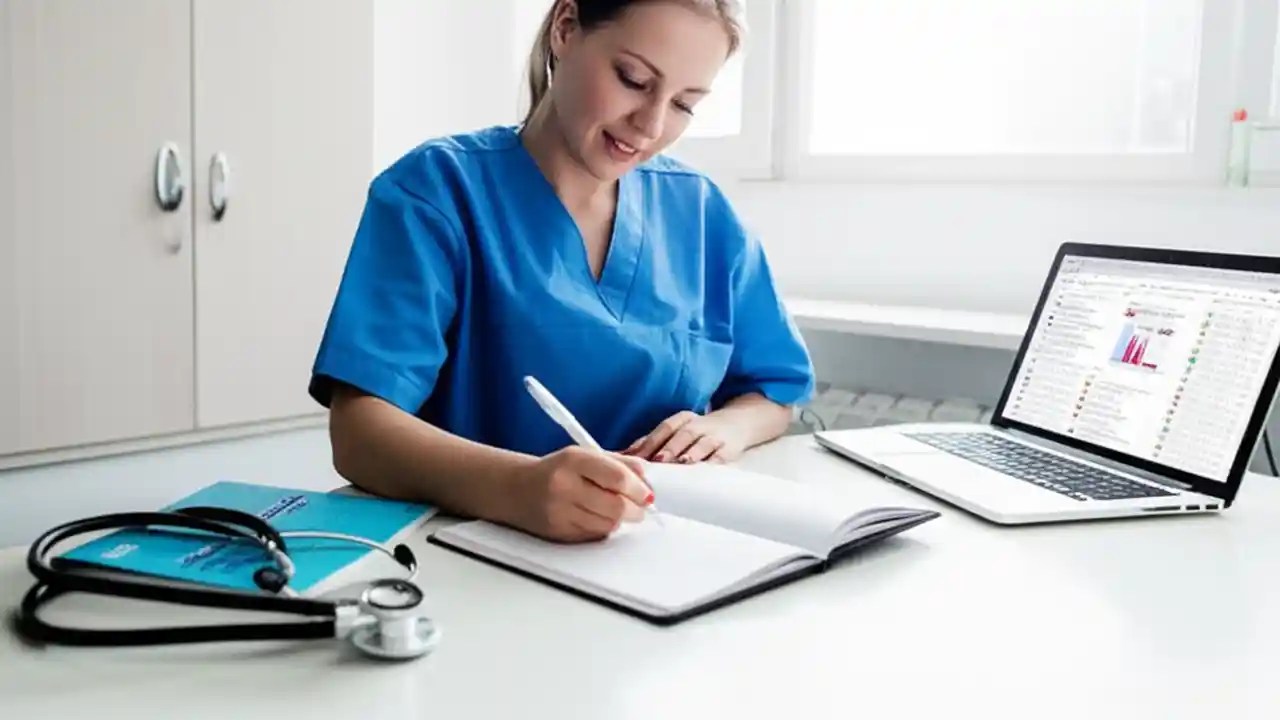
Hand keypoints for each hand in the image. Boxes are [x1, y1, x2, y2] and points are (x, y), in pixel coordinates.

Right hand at [507, 446, 652, 542]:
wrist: (515, 488)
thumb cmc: (556, 470)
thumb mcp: (585, 456)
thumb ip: (618, 463)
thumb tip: (646, 478)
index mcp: (574, 460)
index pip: (617, 478)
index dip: (639, 489)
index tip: (647, 494)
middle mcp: (564, 486)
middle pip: (616, 506)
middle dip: (636, 510)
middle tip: (640, 508)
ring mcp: (560, 512)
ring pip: (608, 524)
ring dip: (620, 520)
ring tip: (616, 510)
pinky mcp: (558, 534)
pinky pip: (594, 535)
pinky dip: (603, 528)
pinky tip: (597, 517)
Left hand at [622, 410, 747, 464]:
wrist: (738, 423)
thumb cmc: (698, 434)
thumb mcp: (676, 432)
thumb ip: (650, 443)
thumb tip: (618, 456)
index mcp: (680, 420)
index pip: (663, 429)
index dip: (649, 443)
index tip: (633, 458)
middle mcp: (697, 425)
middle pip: (680, 435)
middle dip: (667, 449)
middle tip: (654, 463)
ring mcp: (714, 436)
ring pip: (700, 444)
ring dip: (688, 455)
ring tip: (678, 465)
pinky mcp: (729, 449)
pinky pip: (720, 456)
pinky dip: (711, 463)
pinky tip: (702, 471)